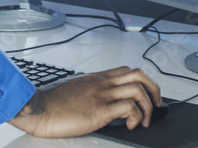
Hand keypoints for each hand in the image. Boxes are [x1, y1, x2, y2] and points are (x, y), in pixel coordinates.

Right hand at [8, 67, 160, 137]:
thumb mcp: (75, 89)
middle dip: (154, 89)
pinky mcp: (100, 111)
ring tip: (145, 120)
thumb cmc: (53, 103)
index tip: (146, 95)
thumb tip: (100, 100)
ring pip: (138, 89)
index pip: (127, 71)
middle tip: (156, 105)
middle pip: (139, 75)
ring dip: (149, 106)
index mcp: (97, 78)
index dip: (142, 82)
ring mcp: (102, 95)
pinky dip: (136, 117)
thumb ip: (90, 91)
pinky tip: (131, 126)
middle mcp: (102, 83)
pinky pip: (129, 108)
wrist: (40, 108)